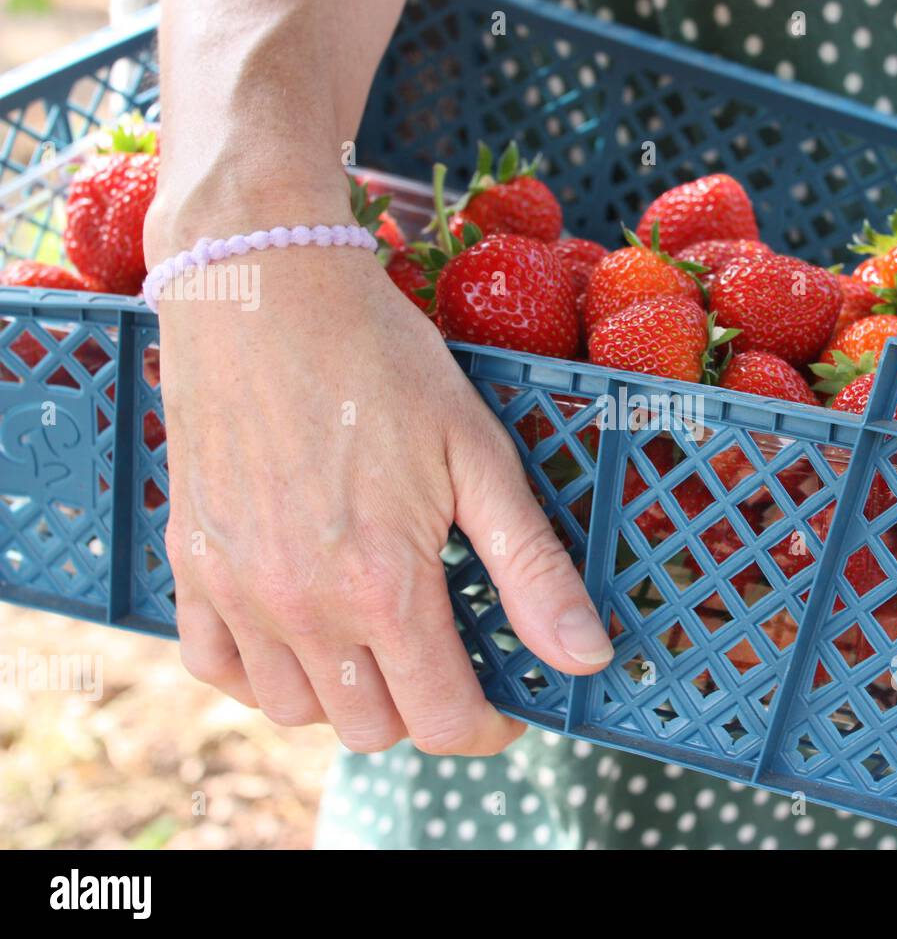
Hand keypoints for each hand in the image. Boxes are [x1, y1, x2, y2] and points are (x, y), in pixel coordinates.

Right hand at [147, 224, 612, 754]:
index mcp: (384, 585)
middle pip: (373, 729)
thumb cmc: (381, 359)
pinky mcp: (191, 564)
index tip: (506, 705)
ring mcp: (236, 590)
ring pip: (298, 711)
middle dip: (425, 708)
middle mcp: (302, 605)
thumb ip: (531, 568)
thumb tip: (585, 656)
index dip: (489, 727)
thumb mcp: (479, 455)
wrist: (265, 285)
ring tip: (380, 637)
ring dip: (349, 696)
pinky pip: (216, 668)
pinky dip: (263, 672)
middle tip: (448, 654)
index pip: (444, 719)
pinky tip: (300, 632)